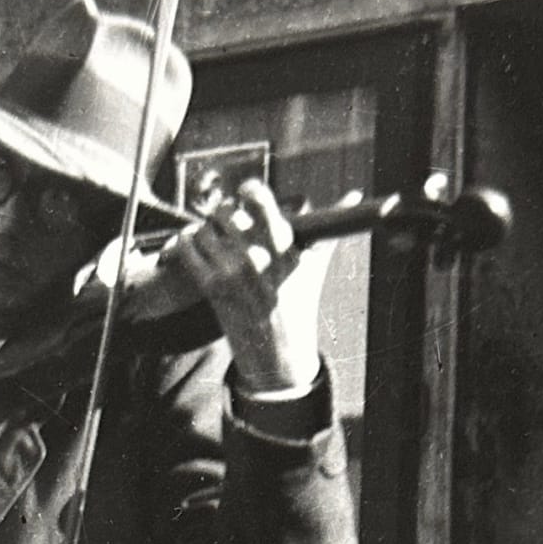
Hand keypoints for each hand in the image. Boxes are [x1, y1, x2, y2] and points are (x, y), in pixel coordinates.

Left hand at [168, 178, 335, 394]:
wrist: (277, 352)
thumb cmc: (298, 302)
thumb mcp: (315, 264)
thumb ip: (328, 226)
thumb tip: (355, 193)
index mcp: (282, 246)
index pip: (259, 199)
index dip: (249, 191)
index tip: (247, 195)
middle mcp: (256, 257)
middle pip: (226, 211)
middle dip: (227, 215)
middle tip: (230, 224)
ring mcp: (231, 273)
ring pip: (204, 227)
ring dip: (207, 230)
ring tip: (216, 240)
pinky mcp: (211, 288)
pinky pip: (187, 248)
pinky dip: (187, 243)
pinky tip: (196, 247)